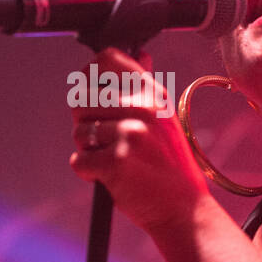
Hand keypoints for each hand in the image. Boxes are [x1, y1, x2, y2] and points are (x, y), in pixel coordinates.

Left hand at [68, 47, 213, 235]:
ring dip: (88, 149)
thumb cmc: (169, 162)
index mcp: (152, 92)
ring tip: (114, 158)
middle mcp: (142, 108)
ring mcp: (130, 133)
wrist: (183, 208)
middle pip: (80, 97)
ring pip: (78, 131)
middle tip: (107, 139)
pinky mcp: (116, 161)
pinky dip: (88, 172)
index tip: (95, 95)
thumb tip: (140, 53)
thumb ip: (146, 85)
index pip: (103, 59)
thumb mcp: (166, 117)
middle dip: (85, 121)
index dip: (89, 76)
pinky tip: (110, 175)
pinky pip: (78, 159)